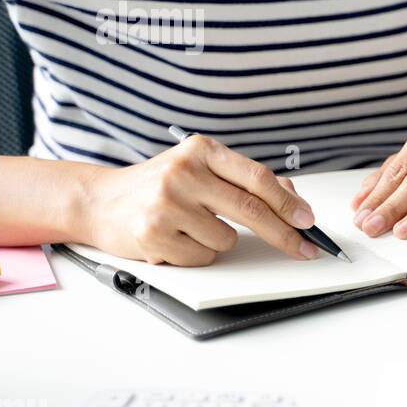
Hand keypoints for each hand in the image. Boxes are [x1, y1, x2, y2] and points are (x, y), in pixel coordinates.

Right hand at [82, 134, 318, 265]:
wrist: (98, 201)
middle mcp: (183, 172)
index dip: (288, 203)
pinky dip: (198, 254)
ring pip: (228, 239)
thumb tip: (293, 200)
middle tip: (304, 247)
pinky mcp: (154, 234)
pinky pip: (203, 256)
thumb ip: (244, 180)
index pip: (258, 178)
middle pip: (251, 209)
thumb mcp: (200, 169)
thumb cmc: (157, 185)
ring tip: (192, 227)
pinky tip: (176, 239)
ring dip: (221, 241)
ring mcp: (166, 204)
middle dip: (284, 234)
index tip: (308, 220)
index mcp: (200, 150)